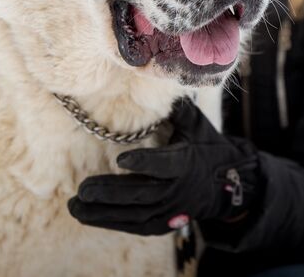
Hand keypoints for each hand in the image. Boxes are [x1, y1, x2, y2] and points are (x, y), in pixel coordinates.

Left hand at [68, 97, 258, 235]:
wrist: (229, 184)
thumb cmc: (206, 147)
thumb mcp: (196, 124)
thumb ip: (174, 106)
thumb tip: (156, 77)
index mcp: (186, 162)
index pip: (165, 164)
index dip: (144, 162)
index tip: (121, 158)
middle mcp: (177, 190)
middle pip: (141, 194)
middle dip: (110, 193)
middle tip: (82, 189)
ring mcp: (170, 211)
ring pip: (134, 214)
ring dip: (103, 213)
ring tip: (75, 206)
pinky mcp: (163, 224)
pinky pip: (134, 226)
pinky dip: (111, 223)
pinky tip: (88, 216)